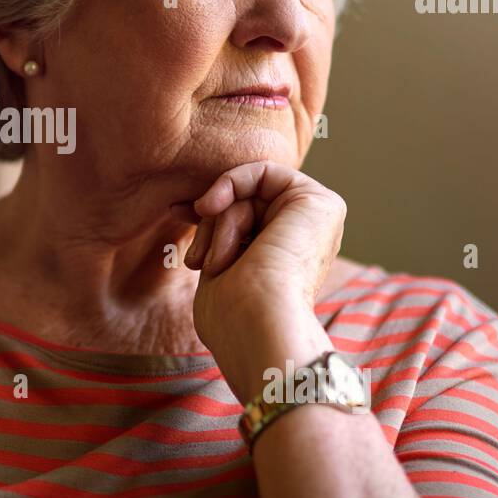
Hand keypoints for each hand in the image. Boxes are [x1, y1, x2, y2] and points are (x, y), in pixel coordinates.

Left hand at [178, 162, 345, 396]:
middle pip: (245, 203)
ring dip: (220, 223)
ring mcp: (317, 221)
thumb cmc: (231, 315)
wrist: (255, 325)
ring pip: (250, 193)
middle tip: (199, 260)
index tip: (175, 211)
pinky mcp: (321, 203)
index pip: (244, 217)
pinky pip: (264, 172)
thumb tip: (203, 207)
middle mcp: (306, 239)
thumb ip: (222, 234)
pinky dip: (232, 183)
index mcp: (287, 259)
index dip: (207, 211)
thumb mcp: (221, 264)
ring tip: (219, 262)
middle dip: (210, 222)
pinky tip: (211, 206)